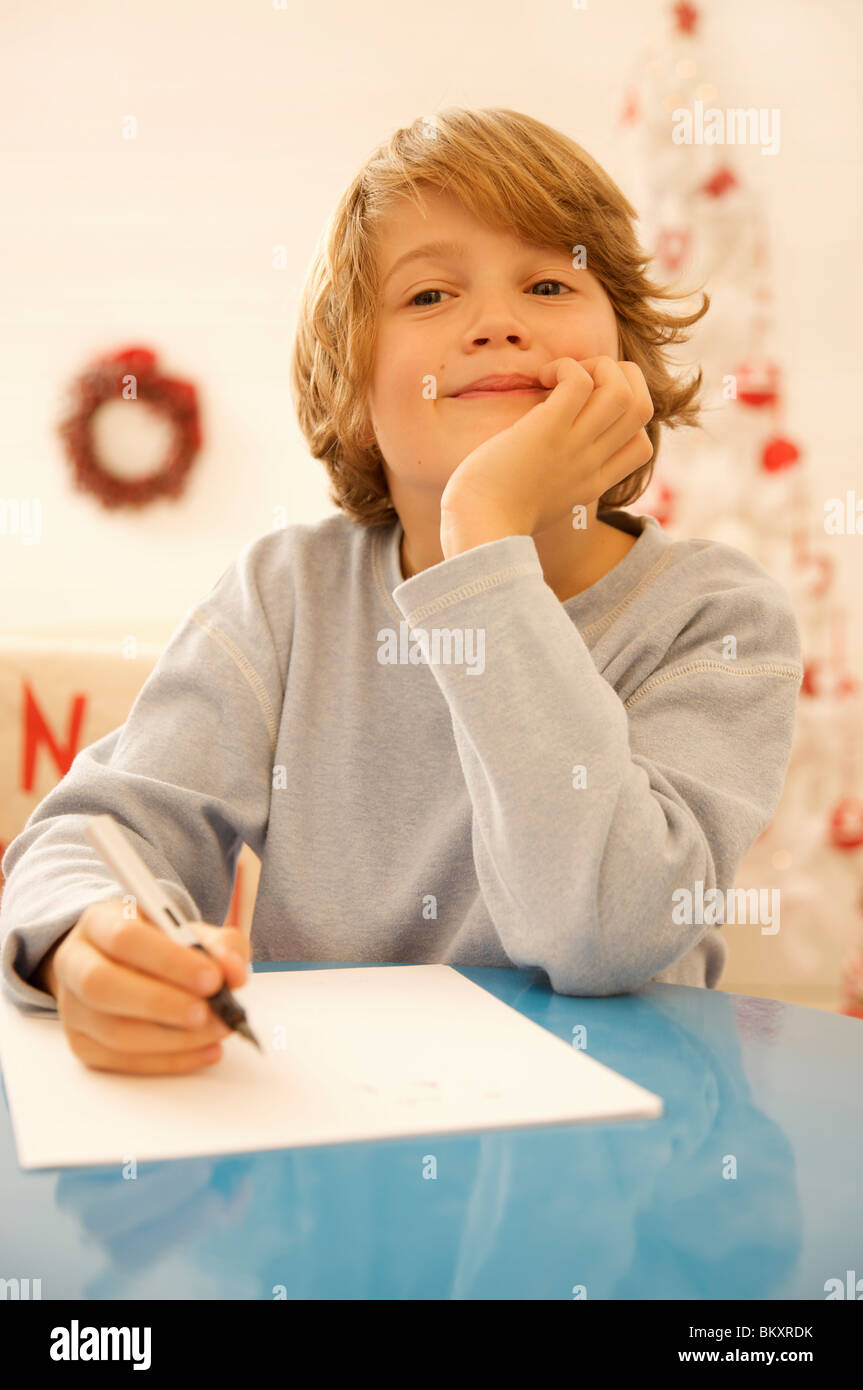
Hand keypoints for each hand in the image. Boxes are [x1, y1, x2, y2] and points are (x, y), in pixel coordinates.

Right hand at [49, 898, 250, 1074]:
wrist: (126, 965)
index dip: (169, 961)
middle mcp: (75, 963)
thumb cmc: (160, 945)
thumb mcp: (191, 931)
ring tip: (217, 1030)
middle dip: (163, 1004)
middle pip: (104, 986)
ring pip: (114, 1032)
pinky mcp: (83, 1044)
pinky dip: (171, 1060)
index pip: (125, 938)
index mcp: (99, 922)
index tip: (212, 978)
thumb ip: (220, 945)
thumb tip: (234, 973)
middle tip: (210, 1011)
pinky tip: (206, 1050)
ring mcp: (72, 1008)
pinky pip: (123, 1061)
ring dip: (175, 1038)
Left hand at [439, 355, 653, 541]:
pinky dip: (565, 367)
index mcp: (591, 484)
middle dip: (623, 377)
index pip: (642, 446)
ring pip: (621, 390)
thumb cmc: (492, 517)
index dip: (627, 417)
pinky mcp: (547, 430)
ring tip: (561, 374)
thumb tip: (534, 460)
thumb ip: (550, 484)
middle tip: (583, 378)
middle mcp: (591, 464)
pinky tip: (542, 377)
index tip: (589, 411)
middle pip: (643, 409)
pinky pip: (578, 381)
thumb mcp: (536, 504)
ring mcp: (573, 447)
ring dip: (597, 366)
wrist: (479, 531)